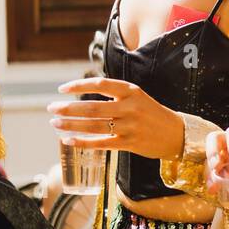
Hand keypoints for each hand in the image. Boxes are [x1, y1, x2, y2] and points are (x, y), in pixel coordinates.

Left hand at [47, 77, 184, 157]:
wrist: (177, 134)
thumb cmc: (153, 114)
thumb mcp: (138, 97)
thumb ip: (115, 95)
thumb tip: (86, 94)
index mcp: (131, 91)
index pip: (100, 84)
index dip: (78, 86)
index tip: (62, 89)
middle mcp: (130, 107)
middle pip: (92, 107)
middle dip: (68, 108)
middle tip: (51, 108)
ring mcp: (129, 127)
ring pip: (94, 126)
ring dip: (71, 124)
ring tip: (55, 123)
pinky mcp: (129, 144)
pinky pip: (101, 143)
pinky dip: (82, 142)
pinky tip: (68, 141)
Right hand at [205, 121, 228, 188]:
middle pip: (214, 138)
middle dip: (212, 151)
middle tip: (216, 166)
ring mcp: (227, 150)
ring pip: (211, 155)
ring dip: (209, 169)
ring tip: (213, 185)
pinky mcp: (225, 163)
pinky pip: (214, 169)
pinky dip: (213, 179)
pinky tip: (214, 190)